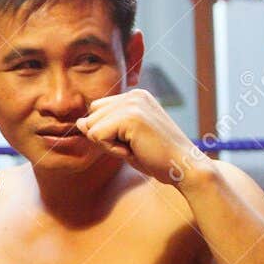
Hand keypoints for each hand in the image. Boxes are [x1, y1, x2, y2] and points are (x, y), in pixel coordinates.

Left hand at [74, 89, 213, 186]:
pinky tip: (134, 150)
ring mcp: (133, 104)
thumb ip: (104, 128)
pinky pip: (97, 136)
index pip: (97, 110)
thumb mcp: (125, 140)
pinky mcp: (131, 116)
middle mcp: (134, 95)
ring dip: (109, 145)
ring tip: (135, 147)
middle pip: (91, 116)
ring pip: (92, 127)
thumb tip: (79, 122)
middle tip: (134, 146)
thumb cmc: (155, 157)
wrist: (184, 167)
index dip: (107, 132)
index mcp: (135, 96)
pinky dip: (112, 150)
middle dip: (106, 138)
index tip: (133, 141)